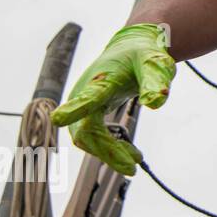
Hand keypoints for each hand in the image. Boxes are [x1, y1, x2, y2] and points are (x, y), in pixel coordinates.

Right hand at [50, 23, 176, 175]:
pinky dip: (109, 149)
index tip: (59, 118)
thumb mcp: (157, 63)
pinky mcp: (87, 113)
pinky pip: (91, 137)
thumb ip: (156, 81)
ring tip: (135, 160)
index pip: (89, 95)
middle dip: (106, 149)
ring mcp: (83, 104)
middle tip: (132, 168)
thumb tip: (155, 104)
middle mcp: (86, 92)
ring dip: (108, 152)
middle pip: (85, 128)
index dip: (76, 107)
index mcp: (103, 77)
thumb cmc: (144, 55)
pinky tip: (132, 155)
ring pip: (86, 137)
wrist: (131, 48)